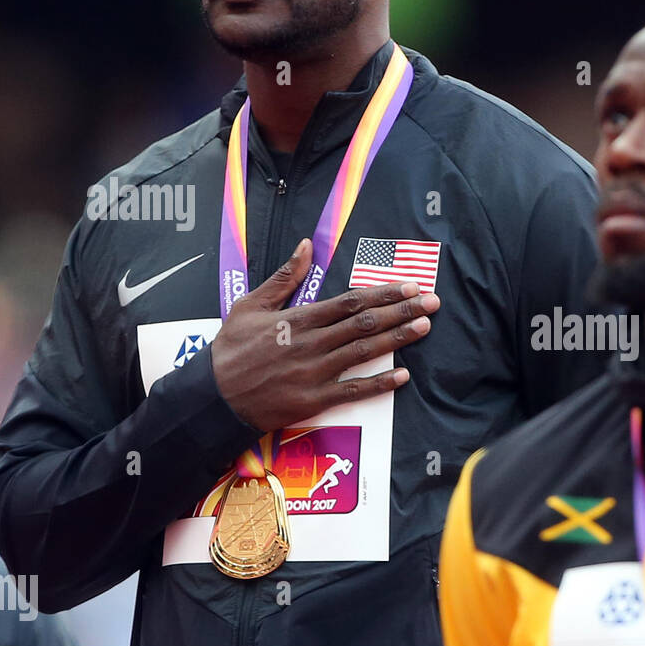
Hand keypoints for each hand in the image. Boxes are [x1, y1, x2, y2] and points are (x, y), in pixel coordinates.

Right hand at [209, 239, 439, 432]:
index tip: (408, 286)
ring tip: (424, 327)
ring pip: (364, 352)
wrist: (213, 396)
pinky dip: (379, 383)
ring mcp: (314, 373)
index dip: (383, 293)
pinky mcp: (314, 400)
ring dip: (397, 339)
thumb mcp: (250, 305)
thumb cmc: (231, 349)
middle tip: (431, 303)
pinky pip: (353, 391)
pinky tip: (403, 376)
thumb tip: (305, 245)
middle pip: (365, 324)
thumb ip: (283, 277)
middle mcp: (311, 343)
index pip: (350, 302)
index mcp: (298, 319)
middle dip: (401, 311)